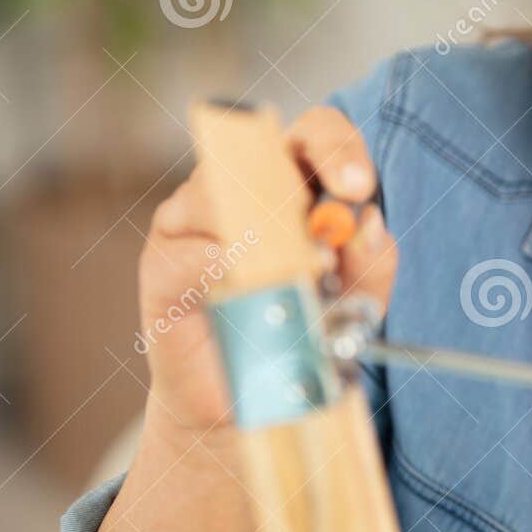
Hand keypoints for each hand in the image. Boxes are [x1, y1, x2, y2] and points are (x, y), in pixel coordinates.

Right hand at [136, 105, 397, 434]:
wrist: (242, 398)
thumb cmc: (300, 331)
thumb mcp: (354, 301)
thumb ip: (369, 263)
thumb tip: (369, 224)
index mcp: (292, 182)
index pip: (315, 134)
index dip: (338, 149)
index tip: (360, 187)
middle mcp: (237, 187)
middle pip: (265, 145)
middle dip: (308, 168)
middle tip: (338, 204)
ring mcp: (191, 218)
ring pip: (222, 192)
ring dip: (267, 227)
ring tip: (298, 268)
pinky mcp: (161, 263)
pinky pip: (190, 252)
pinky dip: (222, 266)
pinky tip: (244, 286)